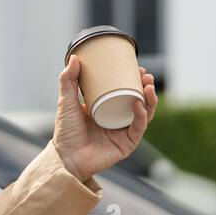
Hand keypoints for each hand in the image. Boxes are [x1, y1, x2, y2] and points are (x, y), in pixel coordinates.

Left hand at [52, 54, 157, 182]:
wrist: (66, 157)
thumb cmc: (66, 132)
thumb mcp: (66, 102)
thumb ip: (68, 81)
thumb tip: (74, 57)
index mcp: (107, 108)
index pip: (125, 91)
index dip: (133, 79)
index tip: (137, 66)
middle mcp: (118, 119)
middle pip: (139, 100)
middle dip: (145, 86)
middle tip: (145, 74)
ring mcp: (124, 131)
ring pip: (144, 113)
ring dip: (149, 99)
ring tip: (148, 85)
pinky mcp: (127, 143)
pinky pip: (138, 127)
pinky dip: (141, 115)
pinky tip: (139, 104)